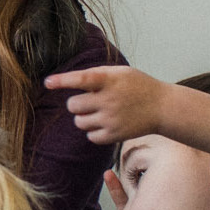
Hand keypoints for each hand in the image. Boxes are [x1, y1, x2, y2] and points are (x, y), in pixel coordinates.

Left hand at [43, 65, 168, 145]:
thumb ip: (96, 75)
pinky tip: (104, 123)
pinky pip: (90, 136)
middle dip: (76, 103)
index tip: (47, 82)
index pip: (81, 79)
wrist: (162, 107)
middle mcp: (109, 100)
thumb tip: (68, 81)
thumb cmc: (137, 86)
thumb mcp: (120, 73)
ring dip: (83, 117)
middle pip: (73, 105)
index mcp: (110, 80)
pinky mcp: (114, 135)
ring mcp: (111, 119)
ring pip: (79, 122)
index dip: (62, 80)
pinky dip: (93, 131)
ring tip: (98, 112)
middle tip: (88, 101)